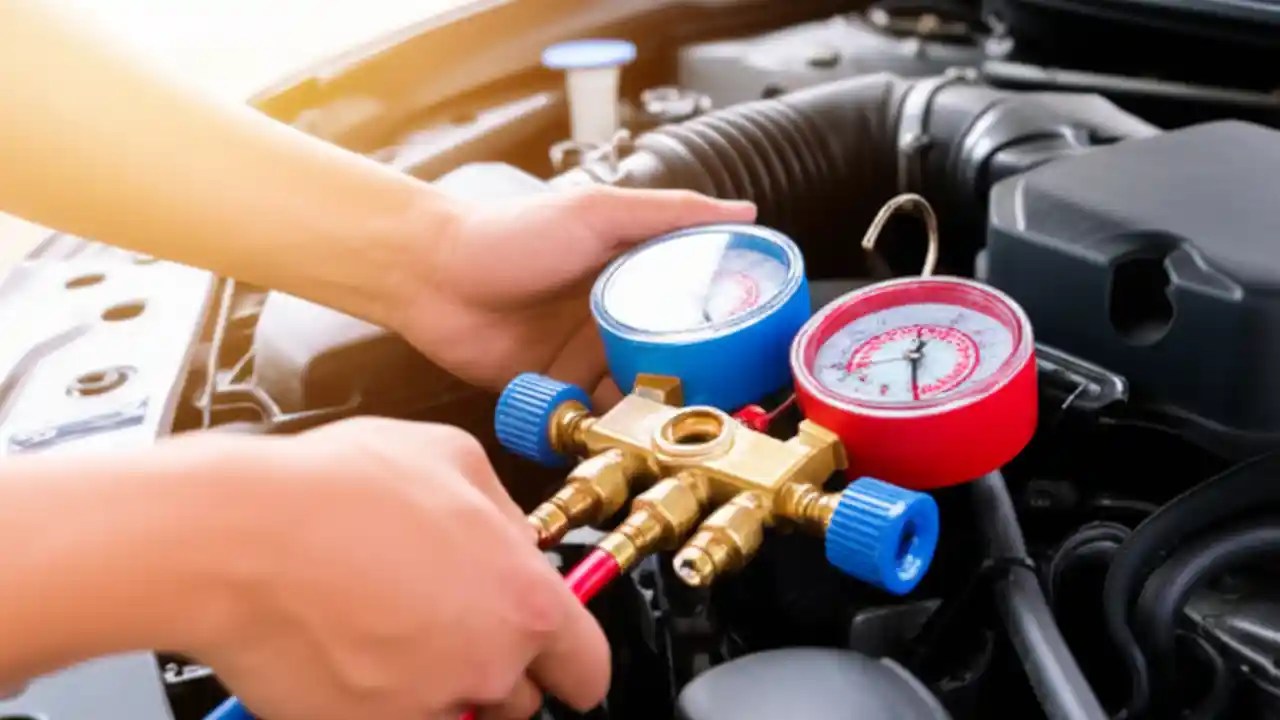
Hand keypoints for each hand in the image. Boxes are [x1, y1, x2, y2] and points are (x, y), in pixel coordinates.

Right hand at [185, 418, 607, 719]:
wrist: (232, 540)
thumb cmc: (333, 493)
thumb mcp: (451, 456)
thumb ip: (504, 510)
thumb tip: (514, 538)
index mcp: (524, 601)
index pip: (588, 666)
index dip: (573, 661)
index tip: (561, 662)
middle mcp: (486, 665)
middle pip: (518, 694)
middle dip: (491, 664)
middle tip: (439, 616)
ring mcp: (426, 707)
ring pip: (455, 710)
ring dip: (438, 683)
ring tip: (383, 623)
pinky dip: (380, 699)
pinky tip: (349, 645)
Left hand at [392, 186, 754, 399]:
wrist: (431, 276)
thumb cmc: (507, 232)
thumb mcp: (597, 212)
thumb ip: (668, 213)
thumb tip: (742, 212)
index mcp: (636, 271)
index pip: (700, 301)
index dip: (731, 324)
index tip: (760, 346)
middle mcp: (620, 315)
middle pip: (679, 355)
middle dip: (703, 380)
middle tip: (729, 404)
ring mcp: (590, 354)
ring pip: (644, 391)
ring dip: (661, 410)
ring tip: (683, 427)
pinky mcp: (560, 387)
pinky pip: (598, 415)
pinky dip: (615, 429)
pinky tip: (630, 437)